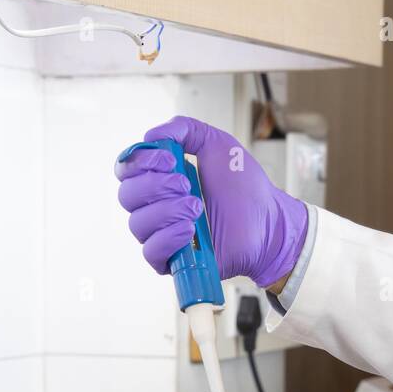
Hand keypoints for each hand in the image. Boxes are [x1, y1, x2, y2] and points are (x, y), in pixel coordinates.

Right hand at [114, 116, 309, 287]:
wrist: (266, 221)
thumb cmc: (244, 188)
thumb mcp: (216, 143)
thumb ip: (184, 129)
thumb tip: (151, 136)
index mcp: (160, 179)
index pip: (126, 170)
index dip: (140, 162)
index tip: (170, 158)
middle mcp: (156, 207)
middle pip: (127, 196)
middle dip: (155, 185)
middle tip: (186, 184)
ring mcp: (163, 235)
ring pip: (138, 224)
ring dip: (167, 211)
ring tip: (197, 207)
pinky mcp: (173, 261)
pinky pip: (151, 252)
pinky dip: (168, 237)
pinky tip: (190, 229)